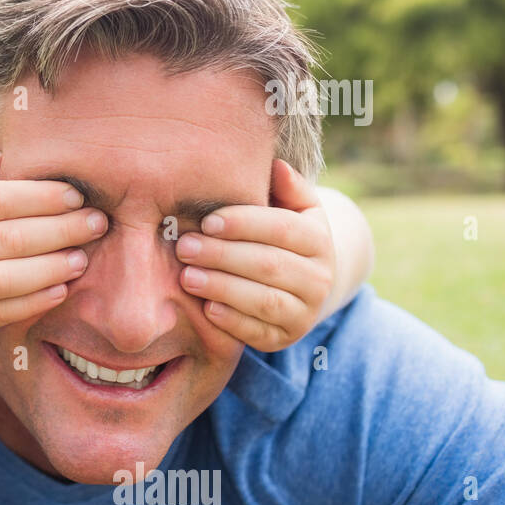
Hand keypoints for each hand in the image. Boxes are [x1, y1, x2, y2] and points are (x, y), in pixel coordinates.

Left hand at [174, 159, 335, 350]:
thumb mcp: (290, 209)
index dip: (245, 224)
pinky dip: (232, 322)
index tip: (208, 221)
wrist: (296, 286)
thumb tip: (276, 166)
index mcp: (319, 240)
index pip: (284, 228)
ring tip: (187, 277)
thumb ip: (286, 188)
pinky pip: (259, 333)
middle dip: (223, 256)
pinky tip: (205, 308)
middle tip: (185, 247)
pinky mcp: (284, 339)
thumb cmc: (278, 237)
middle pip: (270, 265)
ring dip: (223, 288)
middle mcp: (319, 278)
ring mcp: (304, 313)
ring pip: (265, 301)